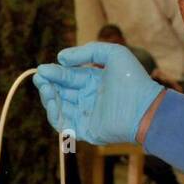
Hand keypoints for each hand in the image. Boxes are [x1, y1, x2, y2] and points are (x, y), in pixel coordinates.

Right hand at [32, 42, 161, 144]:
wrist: (144, 108)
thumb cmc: (132, 80)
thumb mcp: (113, 54)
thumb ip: (87, 52)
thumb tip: (61, 58)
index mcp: (93, 82)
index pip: (68, 77)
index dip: (55, 73)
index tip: (42, 69)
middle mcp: (87, 99)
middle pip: (60, 92)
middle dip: (48, 85)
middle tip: (39, 77)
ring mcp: (85, 116)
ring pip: (59, 107)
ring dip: (49, 98)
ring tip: (46, 88)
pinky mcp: (85, 131)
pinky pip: (63, 125)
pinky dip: (54, 115)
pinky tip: (52, 103)